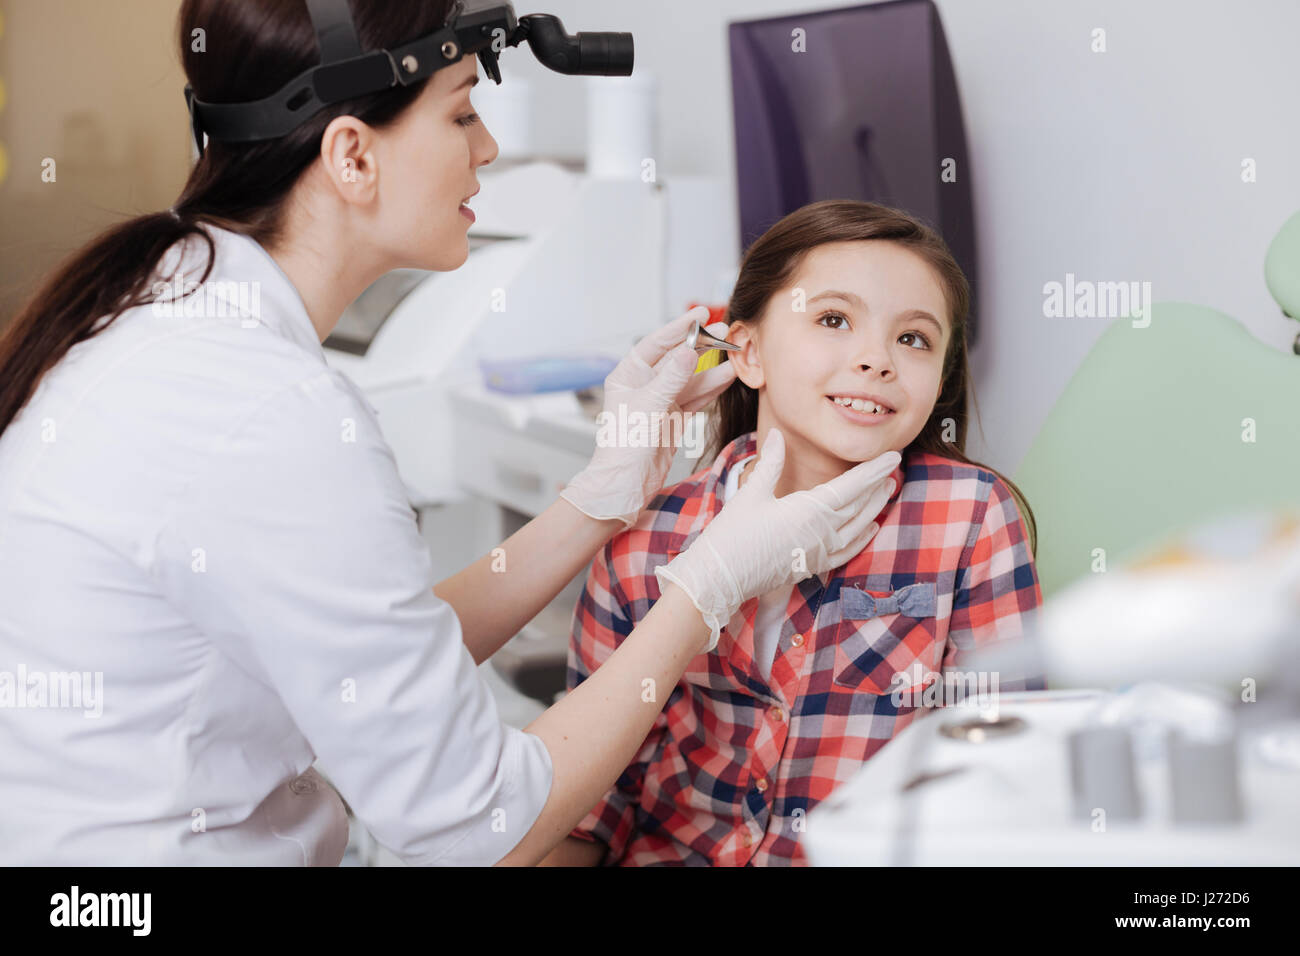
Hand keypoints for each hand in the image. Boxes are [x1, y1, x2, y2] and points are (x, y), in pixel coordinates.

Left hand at [560, 306, 737, 528]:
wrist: (625, 484)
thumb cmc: (624, 446)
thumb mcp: (650, 406)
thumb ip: (672, 378)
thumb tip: (690, 351)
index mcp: (627, 375)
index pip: (656, 344)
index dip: (678, 328)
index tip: (699, 315)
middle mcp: (644, 385)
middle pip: (676, 359)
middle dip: (700, 346)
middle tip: (724, 332)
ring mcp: (660, 402)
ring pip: (690, 379)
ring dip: (712, 368)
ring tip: (734, 353)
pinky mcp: (673, 419)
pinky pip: (696, 398)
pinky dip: (712, 389)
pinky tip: (728, 377)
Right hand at [654, 428, 899, 651]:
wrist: (719, 579)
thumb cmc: (732, 535)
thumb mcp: (751, 493)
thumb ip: (771, 463)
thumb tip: (779, 435)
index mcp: (809, 510)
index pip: (852, 486)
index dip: (874, 470)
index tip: (893, 456)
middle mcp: (821, 533)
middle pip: (859, 506)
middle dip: (877, 486)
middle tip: (892, 469)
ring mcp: (818, 552)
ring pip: (858, 528)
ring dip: (874, 509)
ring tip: (887, 492)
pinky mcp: (811, 566)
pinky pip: (846, 551)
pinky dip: (862, 539)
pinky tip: (872, 530)